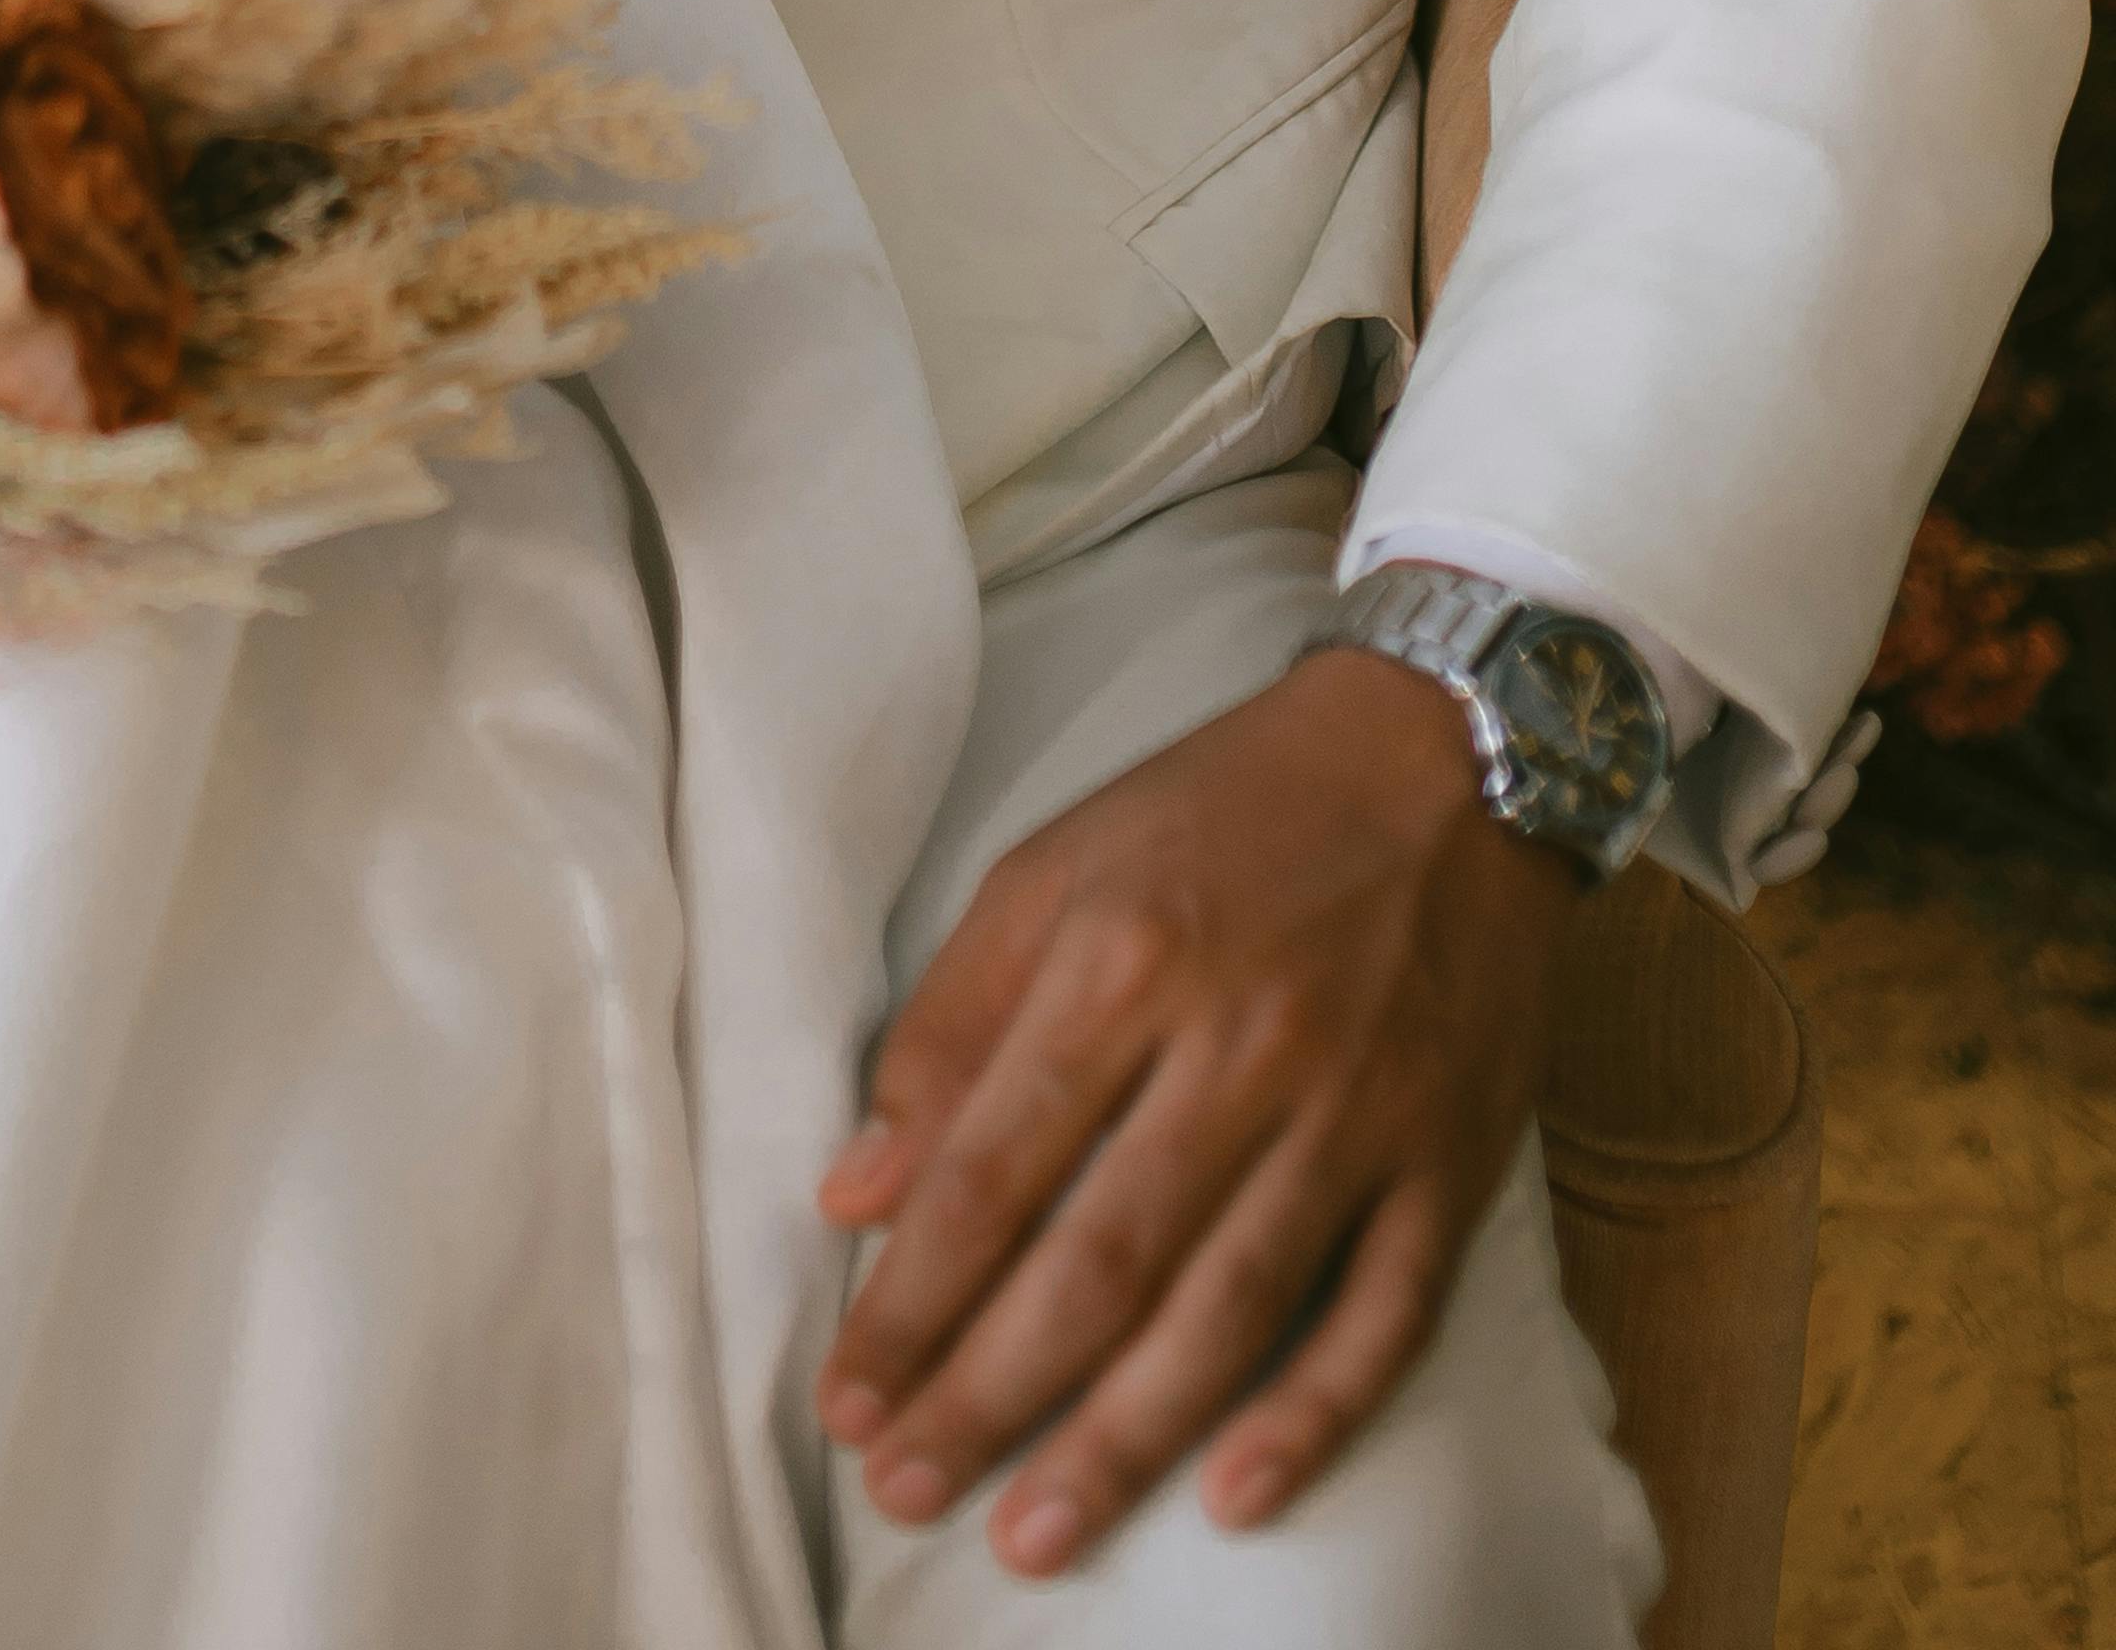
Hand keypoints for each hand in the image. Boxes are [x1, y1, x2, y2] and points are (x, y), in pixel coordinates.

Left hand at [817, 654, 1574, 1573]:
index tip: (847, 1397)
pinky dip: (1313, 1416)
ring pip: (1225, 1309)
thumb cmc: (1223, 812)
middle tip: (905, 1493)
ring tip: (1033, 1537)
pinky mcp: (1448, 1162)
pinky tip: (1234, 1497)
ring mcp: (1355, 1112)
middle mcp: (1238, 1044)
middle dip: (990, 1394)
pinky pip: (1382, 1316)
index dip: (911, 1297)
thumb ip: (952, 1023)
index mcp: (1122, 957)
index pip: (991, 1167)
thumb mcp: (1056, 867)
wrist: (1447, 758)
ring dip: (1123, 1439)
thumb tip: (859, 1190)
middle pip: (1097, 1259)